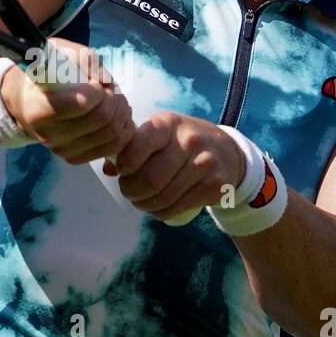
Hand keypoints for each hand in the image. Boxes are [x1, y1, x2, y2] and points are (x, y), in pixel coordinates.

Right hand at [1, 38, 135, 165]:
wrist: (26, 103)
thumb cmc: (44, 74)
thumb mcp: (59, 53)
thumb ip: (84, 60)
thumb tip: (105, 79)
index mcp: (38, 108)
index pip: (82, 103)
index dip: (99, 89)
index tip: (97, 82)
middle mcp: (48, 134)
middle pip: (102, 119)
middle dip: (116, 99)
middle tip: (112, 88)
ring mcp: (61, 149)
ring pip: (111, 134)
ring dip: (122, 113)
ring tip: (116, 99)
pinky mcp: (73, 157)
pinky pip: (112, 148)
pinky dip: (123, 131)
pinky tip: (118, 116)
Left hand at [103, 112, 245, 221]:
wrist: (227, 151)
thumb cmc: (181, 143)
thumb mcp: (159, 133)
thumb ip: (131, 146)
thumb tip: (108, 168)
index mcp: (168, 123)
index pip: (137, 146)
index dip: (124, 165)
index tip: (123, 171)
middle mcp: (189, 140)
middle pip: (150, 179)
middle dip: (131, 191)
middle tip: (129, 192)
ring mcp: (205, 163)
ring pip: (163, 197)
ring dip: (145, 205)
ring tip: (141, 201)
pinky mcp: (214, 186)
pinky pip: (177, 207)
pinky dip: (161, 213)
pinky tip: (159, 208)